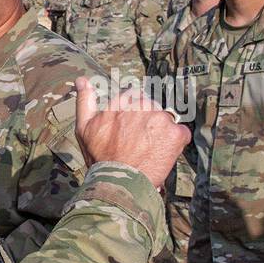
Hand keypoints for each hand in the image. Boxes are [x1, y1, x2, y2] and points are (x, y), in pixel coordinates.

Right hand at [74, 76, 189, 189]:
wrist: (118, 183)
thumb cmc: (100, 158)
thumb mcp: (84, 128)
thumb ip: (84, 101)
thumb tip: (81, 79)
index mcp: (122, 101)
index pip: (135, 96)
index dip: (134, 114)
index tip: (130, 130)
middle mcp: (141, 104)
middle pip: (152, 107)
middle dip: (148, 122)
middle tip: (139, 143)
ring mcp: (160, 117)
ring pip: (166, 119)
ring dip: (161, 132)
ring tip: (149, 151)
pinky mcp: (175, 133)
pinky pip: (181, 133)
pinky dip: (175, 143)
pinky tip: (161, 154)